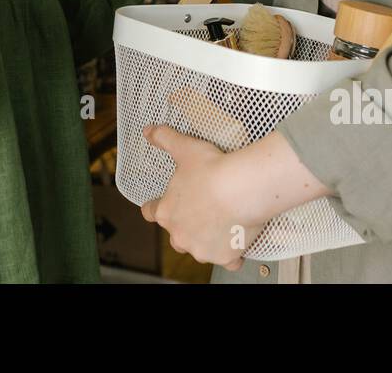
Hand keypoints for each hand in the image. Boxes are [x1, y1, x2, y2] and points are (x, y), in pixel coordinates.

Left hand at [140, 124, 263, 269]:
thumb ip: (164, 138)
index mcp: (167, 212)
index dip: (157, 207)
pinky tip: (238, 240)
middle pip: (177, 236)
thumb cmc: (213, 169)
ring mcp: (202, 249)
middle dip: (186, 226)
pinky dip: (232, 252)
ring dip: (208, 240)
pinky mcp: (225, 257)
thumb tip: (148, 130)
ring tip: (222, 222)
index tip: (163, 204)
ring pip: (201, 249)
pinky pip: (228, 260)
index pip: (152, 213)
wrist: (243, 188)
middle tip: (202, 211)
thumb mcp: (185, 148)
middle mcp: (180, 236)